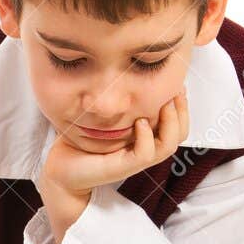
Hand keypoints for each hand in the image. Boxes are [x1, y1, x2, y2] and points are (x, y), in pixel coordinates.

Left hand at [34, 91, 188, 241]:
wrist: (61, 168)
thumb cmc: (81, 141)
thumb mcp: (106, 116)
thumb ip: (123, 102)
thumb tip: (134, 75)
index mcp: (145, 138)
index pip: (177, 124)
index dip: (182, 105)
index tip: (178, 84)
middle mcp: (144, 149)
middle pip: (180, 134)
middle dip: (182, 110)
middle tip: (177, 90)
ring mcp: (134, 160)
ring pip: (169, 145)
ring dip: (171, 122)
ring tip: (164, 104)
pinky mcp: (122, 167)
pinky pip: (146, 154)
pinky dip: (147, 137)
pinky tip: (139, 122)